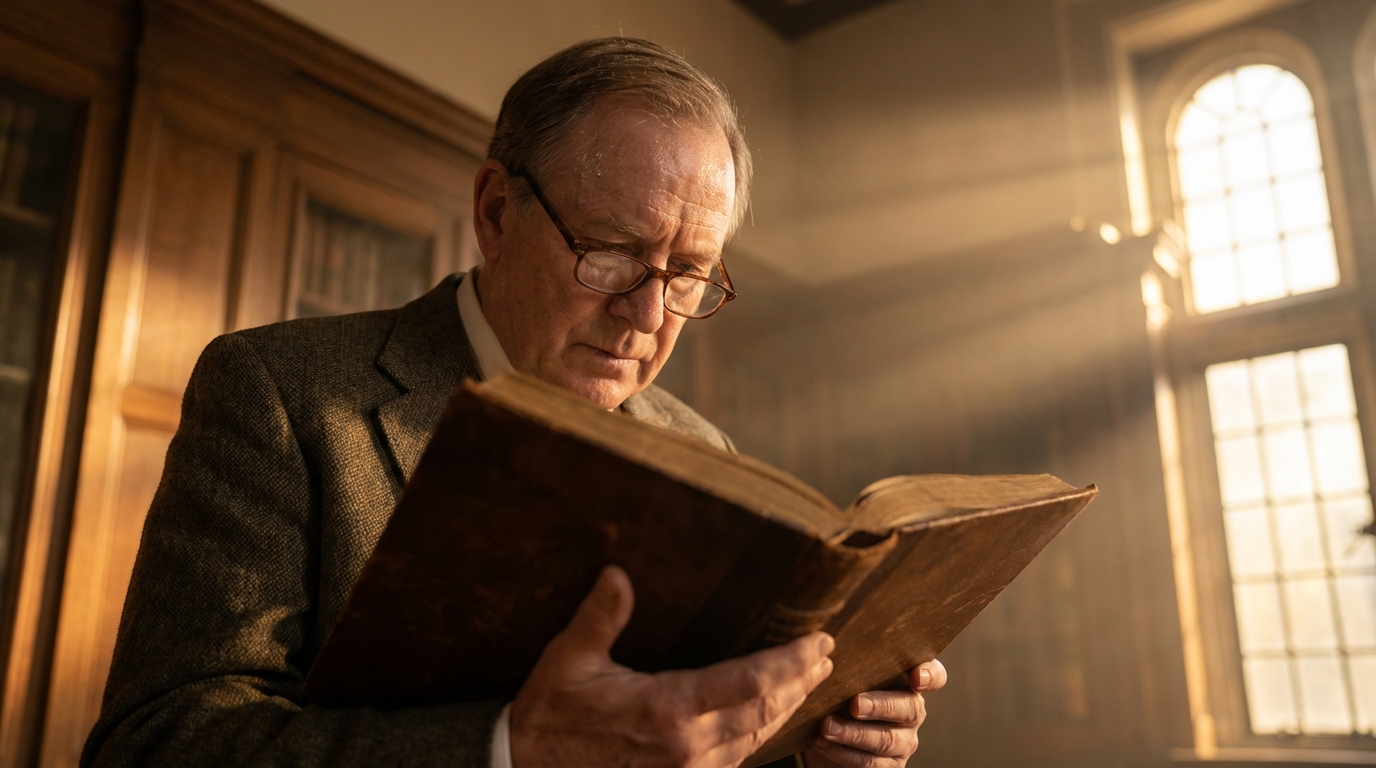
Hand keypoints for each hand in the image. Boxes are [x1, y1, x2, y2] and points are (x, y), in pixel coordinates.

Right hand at [510, 566, 834, 766]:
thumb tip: (616, 574)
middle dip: (800, 680)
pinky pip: (737, 758)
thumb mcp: (567, 661)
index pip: (750, 683)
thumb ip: (598, 618)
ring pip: (757, 738)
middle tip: (824, 653)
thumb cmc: (549, 716)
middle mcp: (688, 745)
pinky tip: (768, 716)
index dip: (791, 662)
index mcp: (666, 708)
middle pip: (765, 711)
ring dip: (786, 706)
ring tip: (808, 679)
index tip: (818, 641)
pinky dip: (761, 733)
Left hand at [803, 659, 946, 766]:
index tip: (916, 676)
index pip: (935, 676)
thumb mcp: (844, 672)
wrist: (824, 733)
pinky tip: (823, 742)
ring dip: (854, 733)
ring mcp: (903, 740)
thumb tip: (824, 638)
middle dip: (880, 705)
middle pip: (908, 708)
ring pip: (886, 738)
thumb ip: (850, 657)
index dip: (930, 675)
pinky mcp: (889, 766)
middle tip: (854, 704)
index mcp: (907, 682)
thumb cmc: (837, 692)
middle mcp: (912, 710)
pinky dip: (844, 753)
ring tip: (826, 726)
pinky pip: (871, 763)